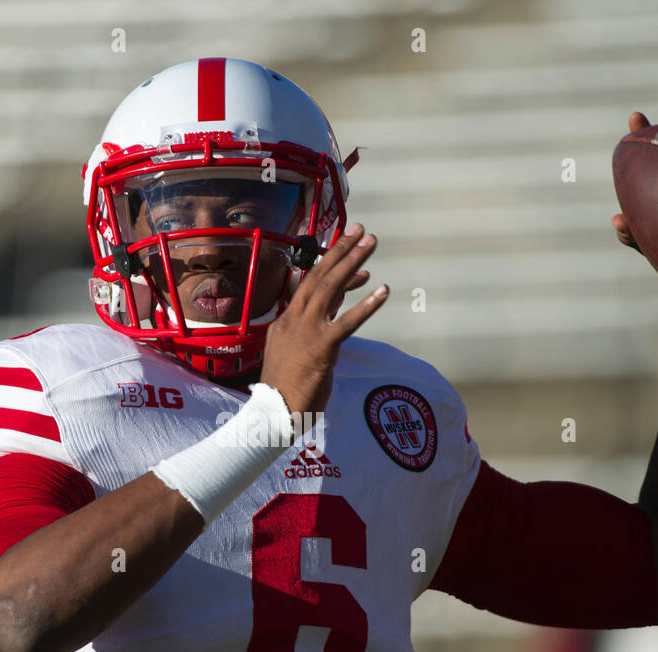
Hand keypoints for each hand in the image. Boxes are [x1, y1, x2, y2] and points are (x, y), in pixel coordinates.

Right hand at [260, 223, 387, 415]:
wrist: (274, 415)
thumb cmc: (286, 391)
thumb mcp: (294, 354)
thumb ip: (310, 334)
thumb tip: (331, 319)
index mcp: (286, 321)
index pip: (311, 285)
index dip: (334, 267)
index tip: (355, 256)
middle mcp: (294, 321)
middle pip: (319, 277)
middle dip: (341, 250)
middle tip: (361, 229)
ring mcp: (306, 333)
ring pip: (330, 289)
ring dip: (352, 263)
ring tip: (371, 243)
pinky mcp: (320, 349)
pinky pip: (346, 323)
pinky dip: (366, 306)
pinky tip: (383, 291)